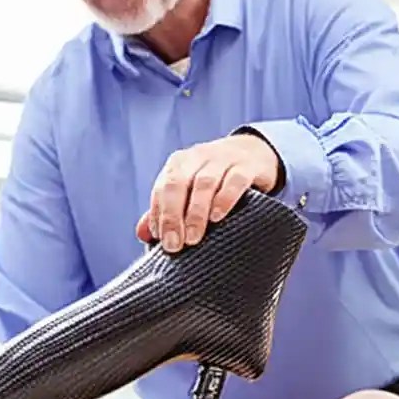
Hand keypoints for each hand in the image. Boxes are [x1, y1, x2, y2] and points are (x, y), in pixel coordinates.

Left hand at [137, 133, 281, 251]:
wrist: (256, 152)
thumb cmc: (217, 179)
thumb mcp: (190, 189)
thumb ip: (166, 210)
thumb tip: (142, 234)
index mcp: (179, 163)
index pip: (163, 188)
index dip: (159, 215)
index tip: (162, 240)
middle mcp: (198, 157)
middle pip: (178, 184)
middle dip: (173, 216)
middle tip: (174, 245)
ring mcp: (223, 159)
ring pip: (204, 183)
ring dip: (196, 213)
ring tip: (193, 238)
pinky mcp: (247, 166)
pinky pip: (234, 181)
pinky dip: (224, 199)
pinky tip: (218, 217)